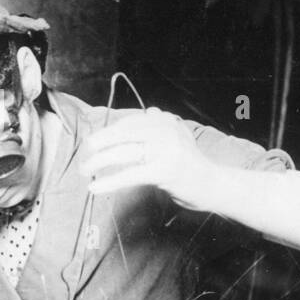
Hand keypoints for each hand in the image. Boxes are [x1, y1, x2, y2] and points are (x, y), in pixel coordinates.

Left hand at [79, 108, 223, 209]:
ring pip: (124, 153)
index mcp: (166, 122)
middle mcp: (165, 131)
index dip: (110, 132)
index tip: (94, 142)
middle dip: (100, 143)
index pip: (130, 123)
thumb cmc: (193, 165)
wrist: (214, 185)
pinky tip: (96, 188)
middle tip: (85, 153)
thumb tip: (151, 111)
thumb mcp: (180, 139)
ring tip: (85, 171)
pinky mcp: (164, 171)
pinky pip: (130, 175)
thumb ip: (164, 125)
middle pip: (124, 134)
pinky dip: (111, 181)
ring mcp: (165, 150)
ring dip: (100, 162)